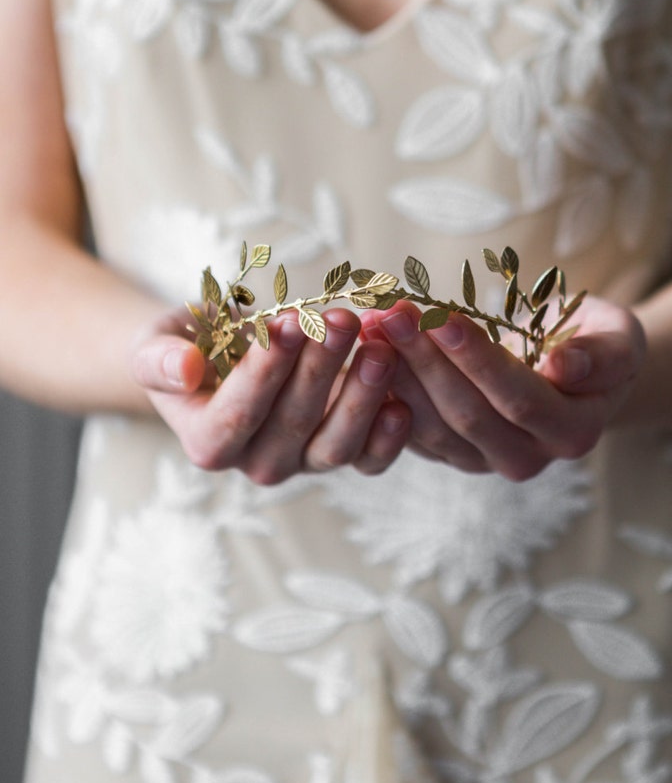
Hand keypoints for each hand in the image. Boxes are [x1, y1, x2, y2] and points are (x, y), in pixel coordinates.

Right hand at [130, 307, 411, 481]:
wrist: (222, 354)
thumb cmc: (187, 345)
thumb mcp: (155, 344)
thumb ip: (159, 359)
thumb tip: (183, 368)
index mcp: (208, 443)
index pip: (237, 416)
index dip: (264, 373)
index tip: (286, 327)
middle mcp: (258, 463)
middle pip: (293, 424)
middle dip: (319, 369)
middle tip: (339, 320)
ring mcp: (304, 462)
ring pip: (337, 444)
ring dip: (361, 396)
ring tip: (378, 348)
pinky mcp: (343, 452)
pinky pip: (371, 459)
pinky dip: (391, 436)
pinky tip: (404, 399)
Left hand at [359, 296, 645, 480]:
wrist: (573, 369)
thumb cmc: (597, 341)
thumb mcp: (617, 337)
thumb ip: (601, 355)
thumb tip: (563, 367)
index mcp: (572, 432)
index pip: (517, 399)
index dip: (477, 358)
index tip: (441, 315)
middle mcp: (527, 459)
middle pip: (465, 414)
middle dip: (424, 359)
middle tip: (391, 312)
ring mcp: (482, 462)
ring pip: (430, 424)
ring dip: (396, 371)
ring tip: (373, 322)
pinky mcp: (447, 453)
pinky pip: (408, 428)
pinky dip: (384, 386)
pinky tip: (367, 346)